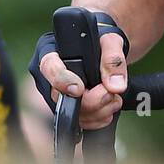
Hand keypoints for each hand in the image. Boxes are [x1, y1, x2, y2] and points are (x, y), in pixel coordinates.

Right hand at [29, 12, 129, 129]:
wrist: (103, 52)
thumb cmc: (100, 41)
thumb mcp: (110, 41)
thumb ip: (113, 59)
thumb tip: (115, 86)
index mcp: (50, 51)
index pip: (49, 67)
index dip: (62, 81)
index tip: (79, 89)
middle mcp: (48, 76)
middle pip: (61, 97)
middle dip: (92, 100)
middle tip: (112, 93)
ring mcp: (56, 95)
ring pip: (72, 113)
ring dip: (99, 111)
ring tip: (115, 97)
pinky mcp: (67, 109)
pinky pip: (80, 122)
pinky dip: (98, 119)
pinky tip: (110, 107)